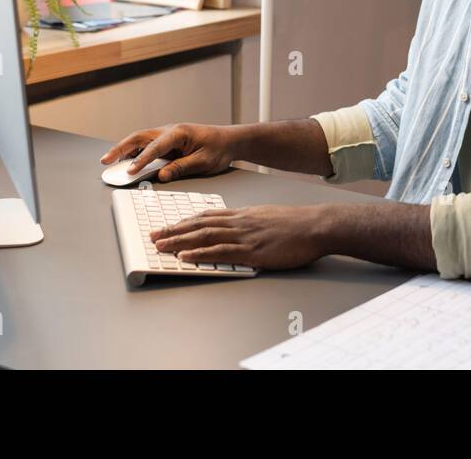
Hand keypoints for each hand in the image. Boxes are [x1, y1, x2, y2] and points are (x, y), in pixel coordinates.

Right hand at [101, 123, 241, 181]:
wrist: (230, 140)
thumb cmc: (219, 148)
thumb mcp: (203, 162)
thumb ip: (181, 167)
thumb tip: (161, 175)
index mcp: (179, 133)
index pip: (155, 147)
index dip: (141, 160)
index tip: (130, 171)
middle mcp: (170, 131)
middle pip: (139, 138)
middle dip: (120, 149)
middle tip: (105, 161)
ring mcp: (167, 135)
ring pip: (140, 140)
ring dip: (124, 149)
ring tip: (109, 161)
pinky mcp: (168, 141)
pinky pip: (147, 145)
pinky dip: (134, 151)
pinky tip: (126, 161)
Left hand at [151, 204, 329, 269]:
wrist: (316, 226)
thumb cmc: (297, 224)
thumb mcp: (269, 217)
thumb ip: (251, 222)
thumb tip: (239, 229)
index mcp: (244, 214)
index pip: (207, 215)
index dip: (185, 221)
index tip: (169, 225)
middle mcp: (240, 222)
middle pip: (200, 224)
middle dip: (174, 230)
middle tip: (154, 236)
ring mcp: (245, 236)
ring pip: (205, 236)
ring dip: (180, 241)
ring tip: (161, 246)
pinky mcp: (252, 251)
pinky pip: (221, 252)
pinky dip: (200, 253)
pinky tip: (187, 256)